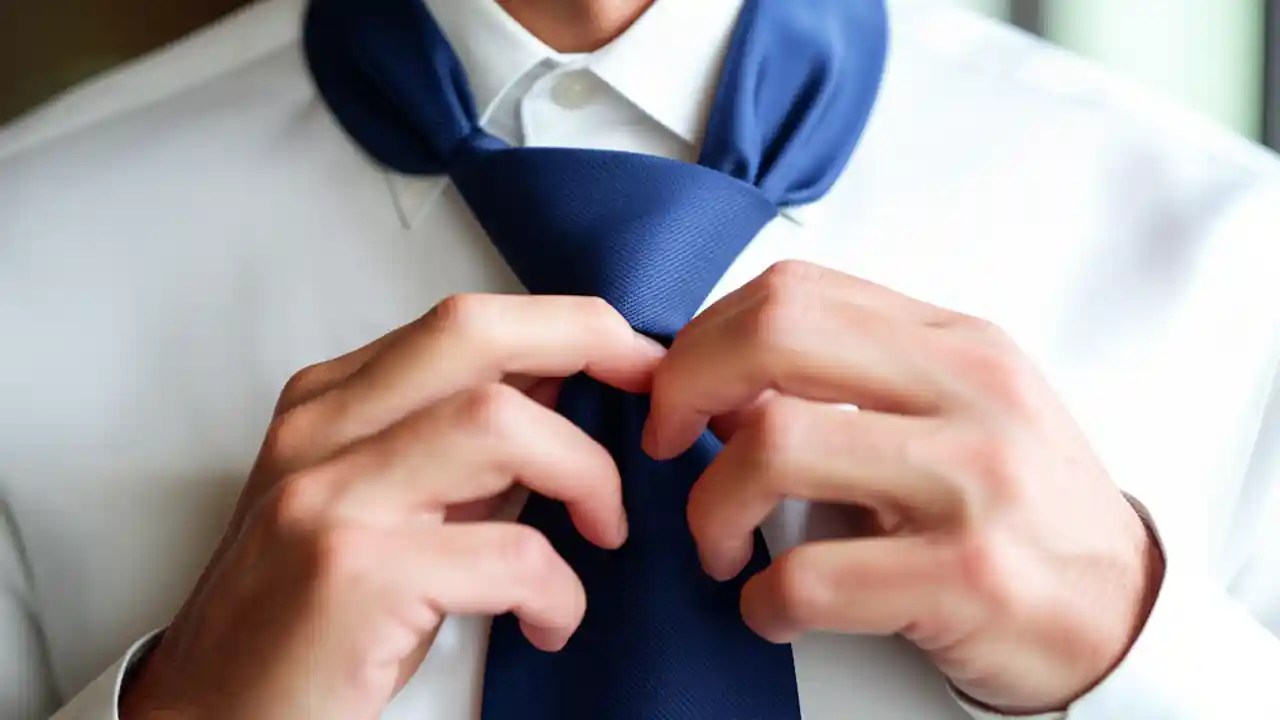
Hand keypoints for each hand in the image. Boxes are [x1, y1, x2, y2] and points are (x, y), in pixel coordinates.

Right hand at [121, 295, 663, 719]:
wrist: (210, 717)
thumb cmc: (306, 620)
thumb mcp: (384, 508)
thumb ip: (459, 450)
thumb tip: (565, 393)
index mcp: (327, 406)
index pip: (463, 324)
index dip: (566, 326)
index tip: (633, 359)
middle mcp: (318, 434)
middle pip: (472, 333)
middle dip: (587, 346)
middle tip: (649, 398)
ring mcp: (328, 498)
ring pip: (496, 425)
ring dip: (583, 474)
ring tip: (603, 531)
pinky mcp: (350, 576)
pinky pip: (506, 555)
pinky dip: (557, 589)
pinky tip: (550, 621)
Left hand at [643, 261, 1163, 713]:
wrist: (1122, 608)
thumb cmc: (1023, 508)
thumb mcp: (954, 413)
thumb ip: (854, 382)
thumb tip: (721, 392)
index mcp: (956, 343)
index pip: (794, 290)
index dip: (705, 337)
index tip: (679, 393)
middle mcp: (968, 393)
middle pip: (774, 336)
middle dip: (685, 389)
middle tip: (668, 446)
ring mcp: (973, 481)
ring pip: (773, 448)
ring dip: (712, 509)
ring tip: (722, 547)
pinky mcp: (968, 575)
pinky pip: (809, 574)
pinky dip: (762, 599)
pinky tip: (773, 608)